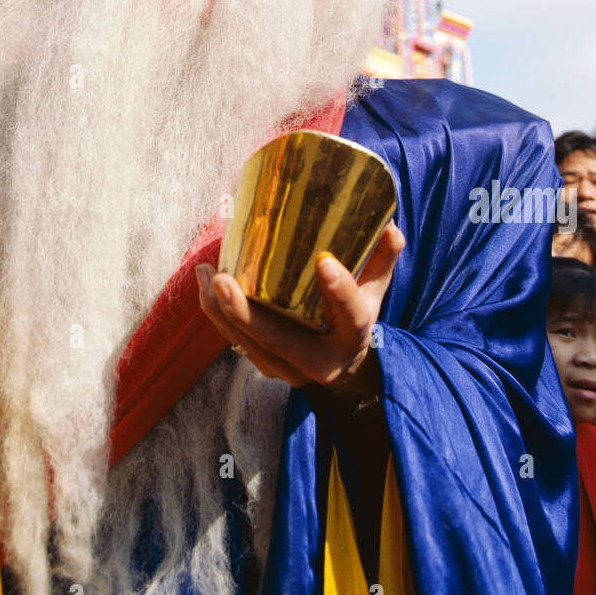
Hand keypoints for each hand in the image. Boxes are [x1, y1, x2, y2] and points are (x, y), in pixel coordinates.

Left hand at [196, 222, 403, 399]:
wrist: (343, 369)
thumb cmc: (356, 318)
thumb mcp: (374, 292)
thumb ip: (380, 258)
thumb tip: (391, 224)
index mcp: (352, 338)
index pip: (351, 315)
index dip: (339, 291)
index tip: (324, 262)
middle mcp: (319, 362)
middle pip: (279, 340)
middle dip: (245, 313)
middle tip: (221, 279)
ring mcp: (289, 369)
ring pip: (248, 343)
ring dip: (220, 310)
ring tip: (204, 272)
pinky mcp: (267, 366)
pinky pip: (237, 342)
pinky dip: (218, 314)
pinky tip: (204, 284)